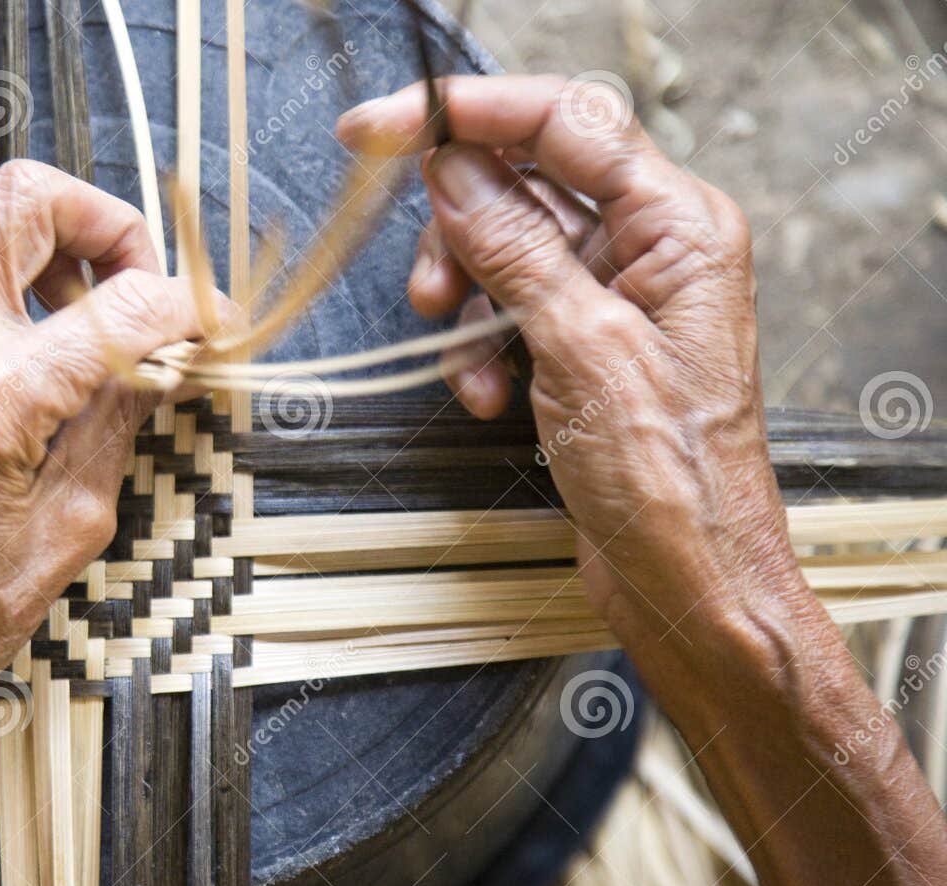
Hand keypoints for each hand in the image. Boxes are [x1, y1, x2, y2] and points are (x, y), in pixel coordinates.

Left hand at [0, 159, 206, 755]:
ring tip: (52, 284)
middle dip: (105, 224)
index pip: (121, 310)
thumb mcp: (73, 526)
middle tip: (129, 280)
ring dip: (21, 219)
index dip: (187, 308)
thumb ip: (121, 421)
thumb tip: (167, 358)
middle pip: (28, 200)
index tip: (209, 321)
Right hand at [338, 76, 807, 652]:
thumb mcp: (583, 352)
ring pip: (504, 249)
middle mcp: (651, 249)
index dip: (469, 114)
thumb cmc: (673, 484)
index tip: (385, 129)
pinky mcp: (584, 346)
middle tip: (424, 286)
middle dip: (461, 232)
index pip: (565, 123)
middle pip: (525, 183)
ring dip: (466, 302)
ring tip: (465, 363)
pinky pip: (506, 310)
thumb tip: (455, 168)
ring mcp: (616, 298)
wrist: (688, 583)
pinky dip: (479, 348)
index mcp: (679, 226)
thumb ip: (517, 249)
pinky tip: (488, 396)